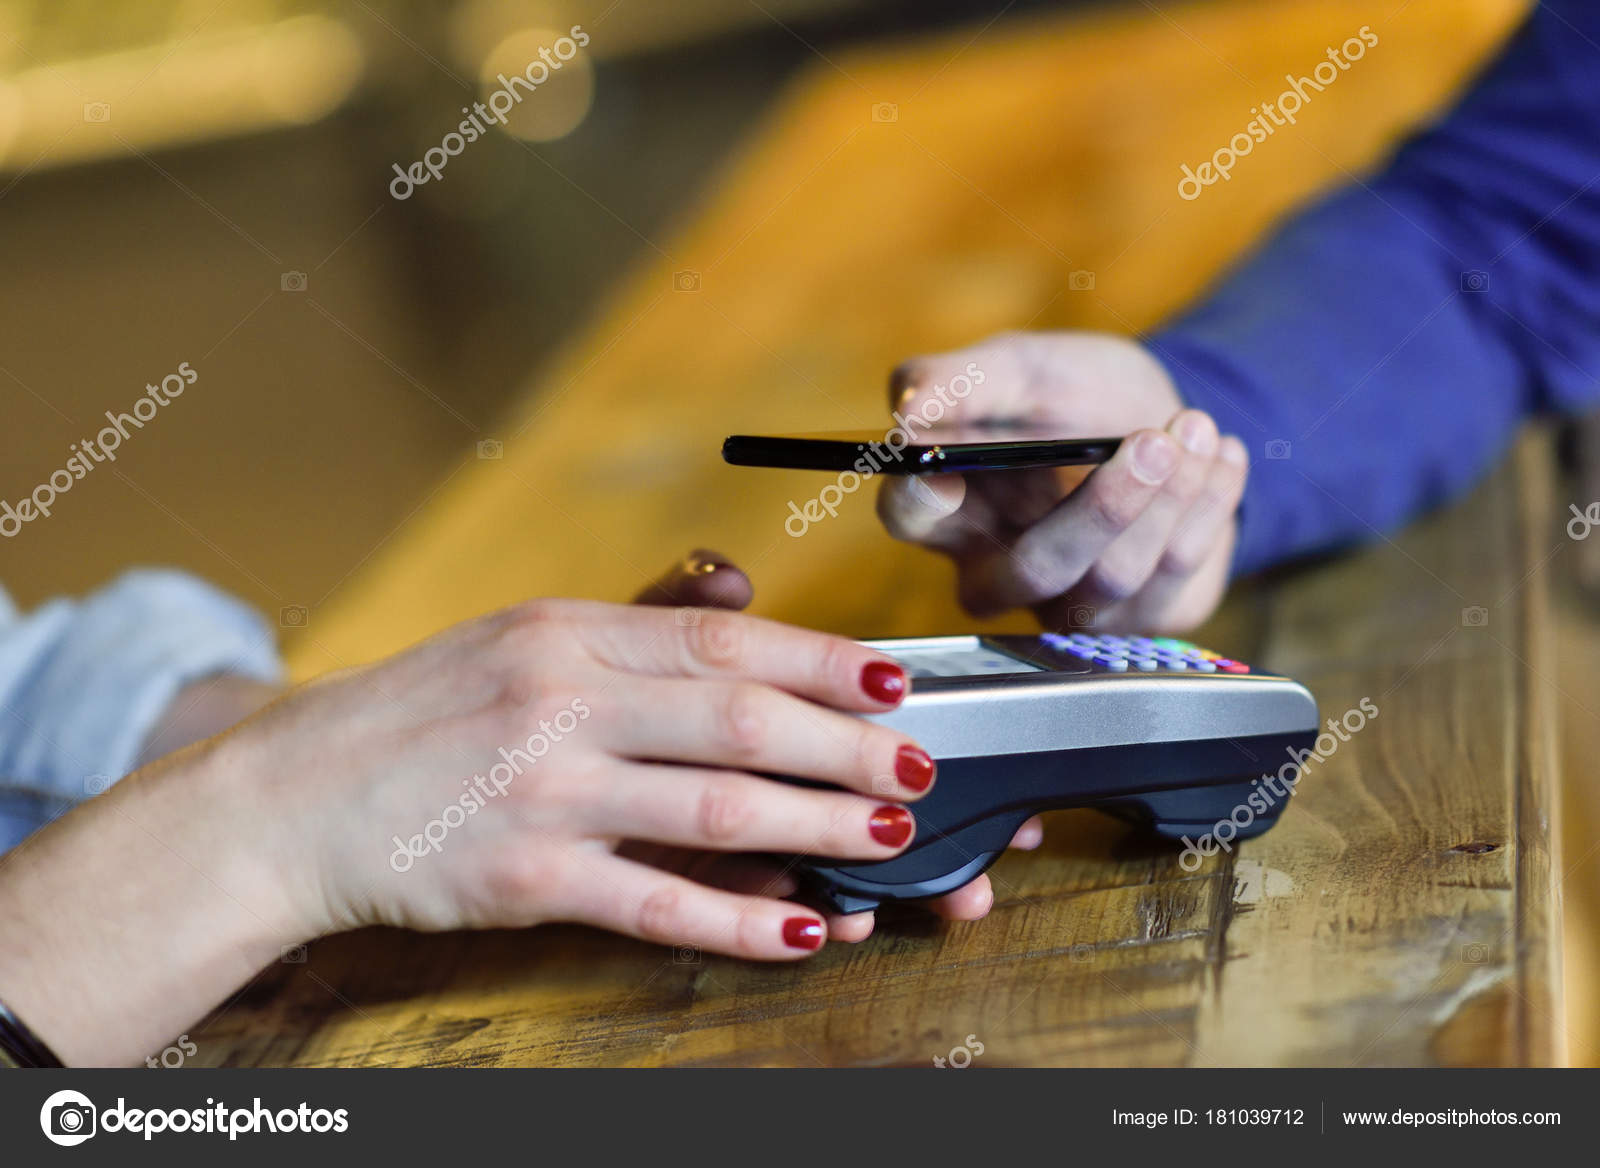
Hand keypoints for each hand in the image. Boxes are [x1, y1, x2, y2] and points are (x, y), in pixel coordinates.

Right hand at [214, 595, 959, 960]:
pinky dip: (741, 920)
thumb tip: (741, 587)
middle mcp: (561, 699)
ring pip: (716, 808)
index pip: (724, 638)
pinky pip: (657, 902)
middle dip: (849, 747)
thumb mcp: (521, 637)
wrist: (294, 797)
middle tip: (919, 768)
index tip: (895, 680)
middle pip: (741, 719)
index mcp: (568, 631)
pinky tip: (805, 929)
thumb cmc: (426, 712)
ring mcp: (544, 791)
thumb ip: (634, 622)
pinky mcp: (525, 879)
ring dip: (820, 827)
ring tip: (888, 837)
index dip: (823, 661)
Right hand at [877, 331, 1248, 632]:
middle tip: (1153, 441)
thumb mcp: (1018, 367)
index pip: (911, 520)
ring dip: (1166, 497)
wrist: (1160, 414)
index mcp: (950, 507)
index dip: (923, 504)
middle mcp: (998, 570)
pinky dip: (1207, 506)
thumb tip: (908, 409)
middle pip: (1033, 569)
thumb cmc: (1070, 394)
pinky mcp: (1139, 614)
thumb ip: (958, 379)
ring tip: (1195, 428)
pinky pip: (1174, 577)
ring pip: (1111, 576)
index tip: (946, 475)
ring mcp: (1067, 602)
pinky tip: (1220, 455)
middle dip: (1102, 508)